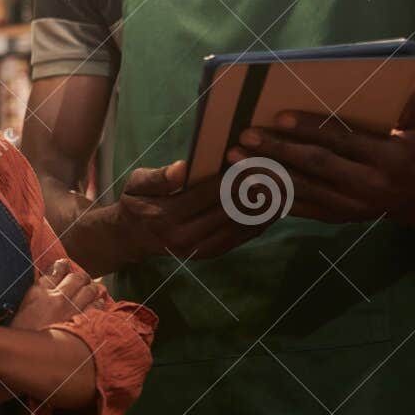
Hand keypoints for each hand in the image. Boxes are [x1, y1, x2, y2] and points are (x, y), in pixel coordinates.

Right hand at [12, 257, 104, 329]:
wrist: (24, 356)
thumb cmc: (18, 334)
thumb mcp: (19, 309)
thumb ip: (33, 295)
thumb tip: (42, 287)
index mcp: (38, 291)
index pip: (55, 270)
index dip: (62, 266)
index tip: (65, 265)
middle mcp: (56, 297)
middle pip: (75, 277)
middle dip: (80, 276)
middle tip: (82, 278)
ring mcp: (71, 310)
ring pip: (89, 290)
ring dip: (92, 287)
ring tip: (93, 287)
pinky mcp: (80, 324)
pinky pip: (95, 307)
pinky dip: (98, 302)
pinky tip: (99, 300)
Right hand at [117, 160, 272, 260]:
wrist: (131, 238)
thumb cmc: (136, 202)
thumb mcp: (136, 183)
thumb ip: (158, 177)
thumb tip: (182, 168)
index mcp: (166, 216)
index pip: (207, 194)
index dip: (233, 177)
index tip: (255, 160)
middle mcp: (184, 237)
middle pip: (228, 211)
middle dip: (255, 191)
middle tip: (278, 172)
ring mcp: (199, 249)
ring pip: (238, 227)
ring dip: (263, 209)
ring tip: (283, 188)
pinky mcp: (209, 254)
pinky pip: (238, 239)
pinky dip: (258, 224)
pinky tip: (273, 210)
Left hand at [227, 102, 414, 223]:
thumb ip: (405, 104)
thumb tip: (385, 79)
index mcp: (389, 158)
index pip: (342, 141)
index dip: (310, 128)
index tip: (279, 117)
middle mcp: (369, 185)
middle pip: (315, 165)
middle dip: (278, 149)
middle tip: (245, 135)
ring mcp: (351, 207)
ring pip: (302, 189)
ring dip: (265, 173)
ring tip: (235, 159)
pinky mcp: (337, 218)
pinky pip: (299, 208)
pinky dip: (272, 196)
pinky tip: (247, 183)